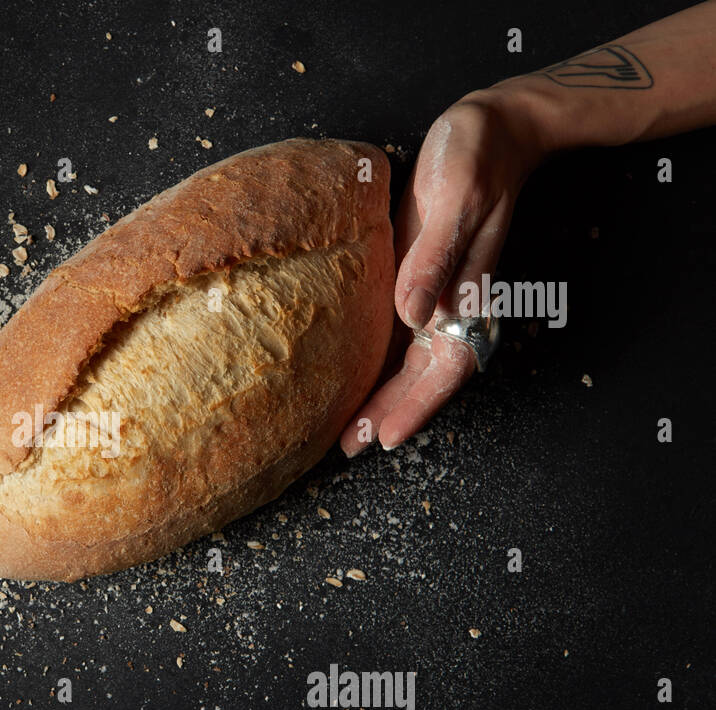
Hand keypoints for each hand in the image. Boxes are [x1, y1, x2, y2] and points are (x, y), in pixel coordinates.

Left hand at [341, 92, 545, 454]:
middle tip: (350, 449)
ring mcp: (435, 295)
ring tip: (348, 431)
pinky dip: (377, 364)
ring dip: (382, 398)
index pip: (445, 367)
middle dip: (390, 414)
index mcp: (468, 295)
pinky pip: (398, 336)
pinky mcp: (417, 279)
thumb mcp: (454, 201)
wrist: (492, 129)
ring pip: (410, 363)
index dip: (416, 405)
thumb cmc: (473, 159)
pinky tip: (351, 379)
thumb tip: (414, 315)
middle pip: (423, 377)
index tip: (388, 438)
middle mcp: (453, 305)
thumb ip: (434, 259)